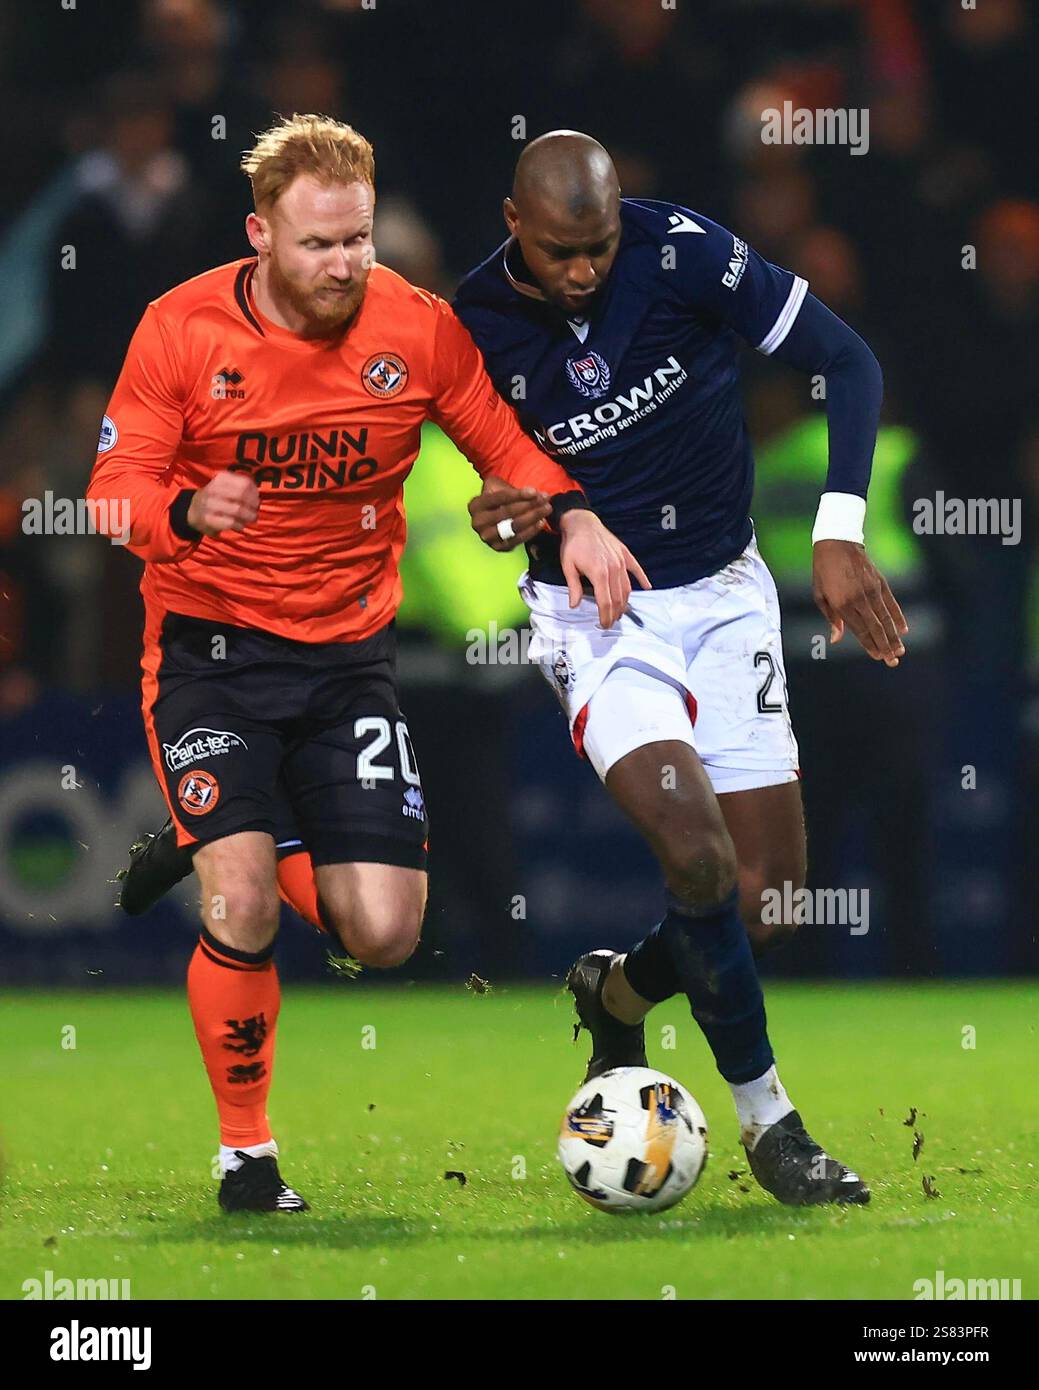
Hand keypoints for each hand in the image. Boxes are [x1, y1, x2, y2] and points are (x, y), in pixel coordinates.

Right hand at [187, 471, 259, 537]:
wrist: (192, 510)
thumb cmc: (216, 498)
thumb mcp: (225, 486)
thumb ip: (241, 488)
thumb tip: (257, 498)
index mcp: (221, 478)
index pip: (245, 483)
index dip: (255, 493)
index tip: (257, 499)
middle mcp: (214, 489)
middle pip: (242, 495)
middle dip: (253, 505)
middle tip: (255, 511)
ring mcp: (209, 504)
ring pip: (237, 509)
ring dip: (248, 516)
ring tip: (251, 519)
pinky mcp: (208, 519)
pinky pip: (230, 522)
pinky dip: (239, 525)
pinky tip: (240, 525)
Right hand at [468, 476, 551, 550]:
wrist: (491, 516)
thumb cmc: (497, 498)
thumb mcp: (497, 486)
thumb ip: (509, 487)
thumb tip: (534, 494)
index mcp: (475, 505)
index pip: (499, 498)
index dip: (518, 494)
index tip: (535, 491)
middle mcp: (478, 523)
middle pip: (507, 512)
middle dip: (529, 505)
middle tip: (545, 499)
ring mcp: (487, 537)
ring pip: (513, 527)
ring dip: (533, 517)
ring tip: (546, 509)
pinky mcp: (498, 547)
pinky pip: (517, 540)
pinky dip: (531, 531)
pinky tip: (540, 522)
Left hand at [559, 510, 650, 627]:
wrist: (582, 522)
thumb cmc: (573, 545)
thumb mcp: (568, 566)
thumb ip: (573, 587)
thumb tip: (574, 605)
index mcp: (599, 574)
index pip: (605, 602)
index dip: (605, 616)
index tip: (604, 625)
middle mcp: (613, 569)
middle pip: (618, 598)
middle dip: (615, 614)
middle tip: (611, 622)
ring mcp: (621, 561)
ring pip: (627, 588)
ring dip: (625, 602)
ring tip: (620, 612)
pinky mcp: (625, 554)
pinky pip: (636, 569)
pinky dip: (642, 579)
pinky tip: (647, 587)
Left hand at [812, 539, 907, 665]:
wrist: (837, 543)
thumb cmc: (824, 572)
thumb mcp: (820, 595)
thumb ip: (831, 618)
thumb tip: (836, 640)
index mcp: (842, 604)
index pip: (859, 630)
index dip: (869, 645)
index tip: (878, 657)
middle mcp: (859, 599)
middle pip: (876, 628)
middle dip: (885, 646)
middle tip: (893, 661)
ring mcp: (872, 590)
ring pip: (886, 618)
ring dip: (894, 636)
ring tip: (900, 651)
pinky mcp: (880, 582)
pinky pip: (892, 603)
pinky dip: (898, 617)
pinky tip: (904, 629)